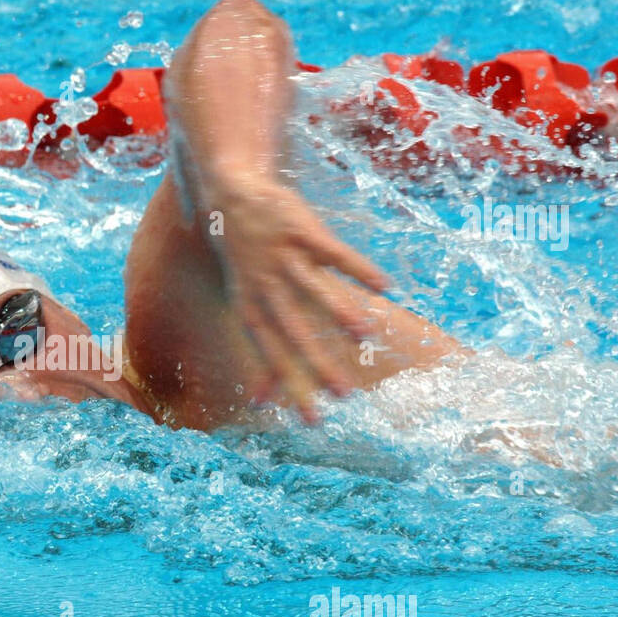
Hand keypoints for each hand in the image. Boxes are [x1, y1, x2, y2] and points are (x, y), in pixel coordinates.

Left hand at [207, 175, 390, 421]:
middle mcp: (266, 286)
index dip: (292, 388)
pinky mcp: (302, 229)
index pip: (273, 356)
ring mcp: (284, 257)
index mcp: (252, 308)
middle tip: (346, 395)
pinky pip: (335, 253)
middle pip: (295, 332)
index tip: (314, 420)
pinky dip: (360, 269)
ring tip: (367, 338)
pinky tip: (386, 287)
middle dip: (319, 365)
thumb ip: (261, 352)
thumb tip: (259, 402)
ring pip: (315, 290)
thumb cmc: (245, 262)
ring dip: (341, 314)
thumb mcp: (245, 305)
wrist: (231, 197)